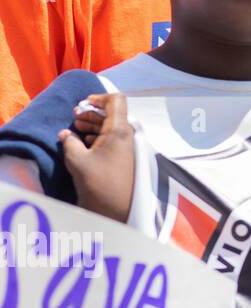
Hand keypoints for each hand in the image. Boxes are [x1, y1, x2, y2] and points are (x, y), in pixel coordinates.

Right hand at [60, 93, 134, 222]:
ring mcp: (127, 146)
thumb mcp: (77, 160)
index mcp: (119, 130)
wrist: (119, 210)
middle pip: (111, 113)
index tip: (82, 104)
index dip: (99, 97)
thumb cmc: (99, 183)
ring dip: (92, 126)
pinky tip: (84, 144)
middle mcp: (127, 134)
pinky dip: (98, 137)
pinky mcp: (125, 157)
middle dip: (91, 113)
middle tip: (74, 118)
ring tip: (75, 131)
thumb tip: (65, 134)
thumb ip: (69, 142)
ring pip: (110, 126)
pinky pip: (112, 139)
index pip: (116, 100)